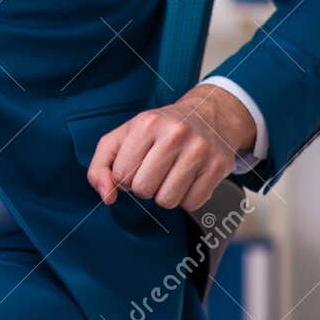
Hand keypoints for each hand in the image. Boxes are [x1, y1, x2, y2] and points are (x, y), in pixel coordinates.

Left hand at [85, 84, 255, 211]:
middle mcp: (175, 134)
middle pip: (143, 189)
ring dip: (164, 194)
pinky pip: (192, 204)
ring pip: (167, 201)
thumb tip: (107, 197)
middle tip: (154, 169)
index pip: (120, 175)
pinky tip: (189, 179)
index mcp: (146, 123)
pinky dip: (186, 198)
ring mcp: (200, 150)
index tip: (135, 164)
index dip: (124, 176)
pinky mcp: (219, 166)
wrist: (207, 115)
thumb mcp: (123, 137)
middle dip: (144, 186)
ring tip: (170, 174)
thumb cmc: (158, 130)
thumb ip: (100, 166)